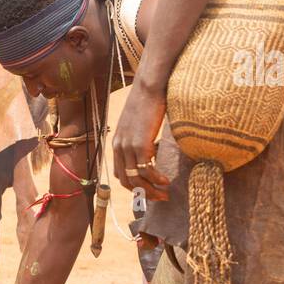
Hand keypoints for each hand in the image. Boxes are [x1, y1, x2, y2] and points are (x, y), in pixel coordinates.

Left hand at [111, 79, 169, 199]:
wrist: (149, 86)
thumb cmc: (148, 101)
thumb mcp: (138, 123)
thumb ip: (140, 137)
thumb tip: (152, 148)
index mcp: (116, 143)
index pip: (119, 173)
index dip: (133, 186)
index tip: (148, 190)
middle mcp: (118, 147)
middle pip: (126, 181)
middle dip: (142, 193)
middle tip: (159, 198)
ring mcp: (127, 146)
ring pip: (136, 179)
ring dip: (151, 190)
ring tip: (165, 193)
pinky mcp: (139, 144)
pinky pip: (145, 170)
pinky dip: (156, 179)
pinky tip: (166, 180)